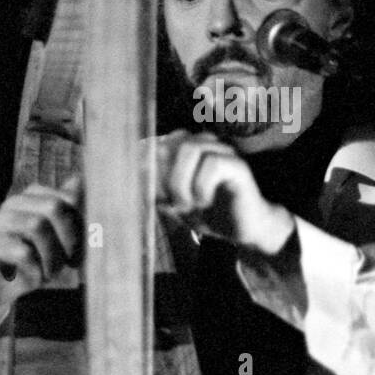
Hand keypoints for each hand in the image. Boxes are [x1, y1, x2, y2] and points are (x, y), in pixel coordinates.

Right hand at [0, 174, 82, 345]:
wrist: (1, 286)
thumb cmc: (36, 258)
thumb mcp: (60, 236)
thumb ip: (71, 211)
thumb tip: (79, 178)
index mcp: (33, 195)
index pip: (70, 198)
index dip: (83, 226)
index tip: (83, 249)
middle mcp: (14, 203)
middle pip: (53, 206)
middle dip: (69, 238)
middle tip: (71, 262)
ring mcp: (0, 222)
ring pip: (36, 225)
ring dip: (53, 256)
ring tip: (52, 272)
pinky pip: (23, 252)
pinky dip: (37, 269)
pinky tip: (36, 277)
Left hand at [155, 131, 294, 255]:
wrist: (241, 231)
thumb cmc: (208, 213)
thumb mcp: (172, 202)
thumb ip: (153, 187)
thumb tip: (133, 175)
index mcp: (183, 148)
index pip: (153, 143)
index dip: (148, 170)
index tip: (153, 196)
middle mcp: (201, 143)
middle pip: (167, 144)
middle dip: (162, 180)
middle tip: (171, 204)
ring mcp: (220, 151)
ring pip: (189, 149)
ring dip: (180, 183)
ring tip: (186, 204)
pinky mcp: (237, 165)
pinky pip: (212, 163)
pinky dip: (202, 186)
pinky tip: (205, 200)